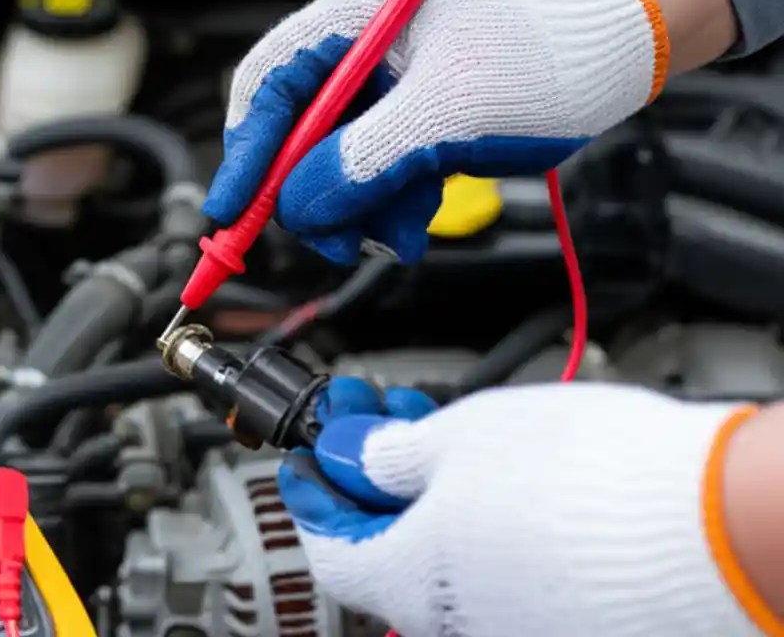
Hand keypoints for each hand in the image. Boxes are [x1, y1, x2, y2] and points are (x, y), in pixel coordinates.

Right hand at [204, 0, 668, 264]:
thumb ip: (363, 160)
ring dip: (356, 208)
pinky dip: (386, 204)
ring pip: (330, 164)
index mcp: (351, 19)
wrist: (610, 54)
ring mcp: (380, 85)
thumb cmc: (542, 55)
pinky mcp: (405, 117)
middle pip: (292, 134)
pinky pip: (370, 173)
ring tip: (399, 230)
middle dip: (310, 194)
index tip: (230, 213)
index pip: (265, 86)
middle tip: (334, 239)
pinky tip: (414, 218)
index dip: (244, 153)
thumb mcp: (446, 113)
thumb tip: (299, 207)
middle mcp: (355, 49)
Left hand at [278, 382, 759, 636]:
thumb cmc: (591, 482)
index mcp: (412, 584)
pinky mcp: (567, 620)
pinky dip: (481, 522)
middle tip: (380, 420)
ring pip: (446, 558)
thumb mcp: (463, 437)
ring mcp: (514, 626)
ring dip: (429, 493)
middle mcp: (457, 624)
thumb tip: (353, 454)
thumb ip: (392, 452)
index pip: (328, 547)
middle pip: (388, 552)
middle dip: (376, 476)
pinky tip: (498, 475)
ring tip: (444, 429)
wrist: (721, 523)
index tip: (316, 451)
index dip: (314, 491)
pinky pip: (500, 572)